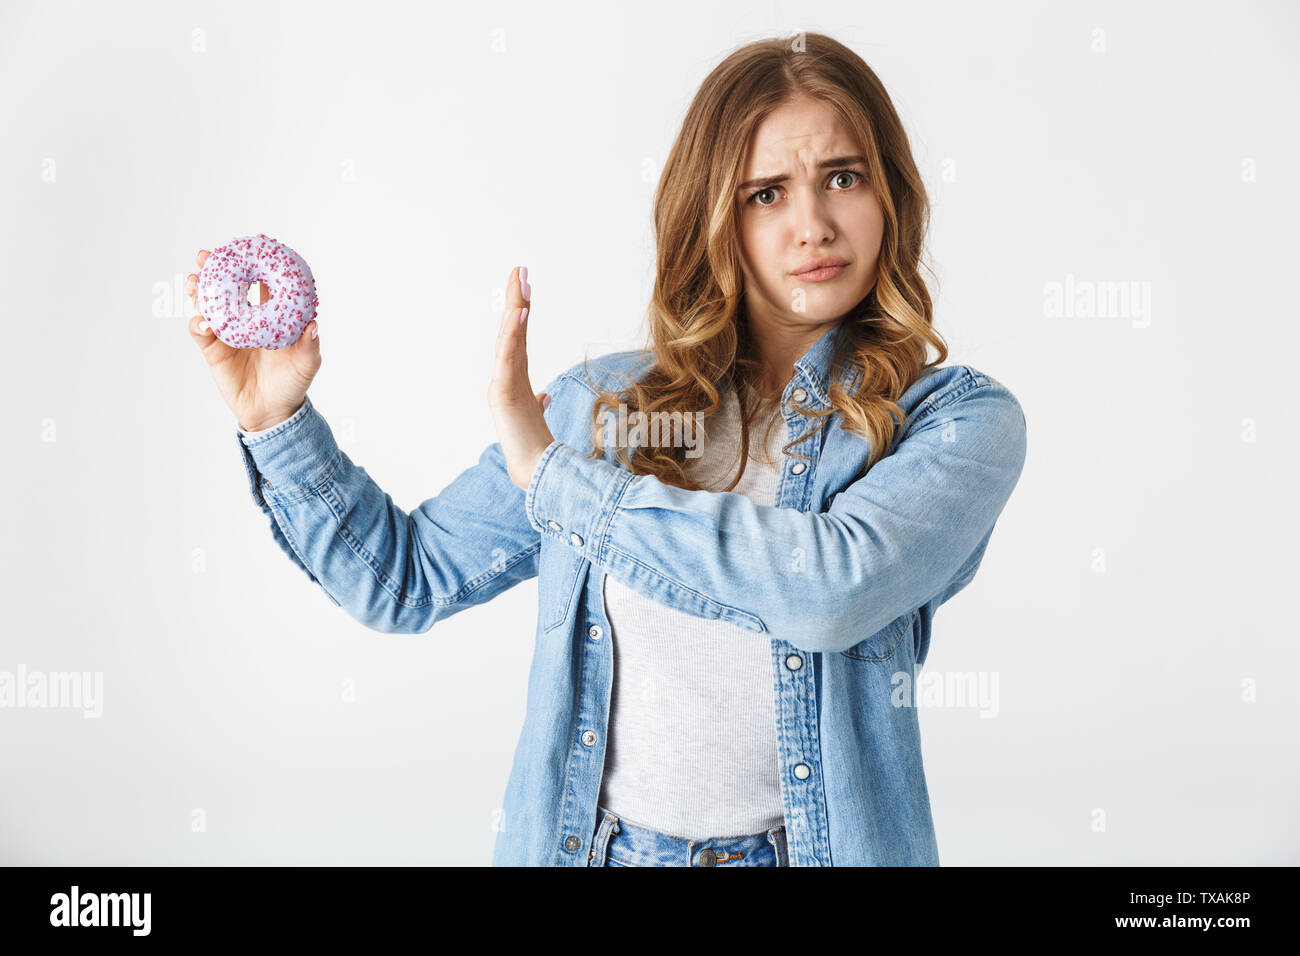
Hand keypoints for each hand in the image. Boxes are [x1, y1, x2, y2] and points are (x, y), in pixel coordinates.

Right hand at [185, 235, 321, 430]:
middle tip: (206, 256)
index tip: (254, 241)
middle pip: (226, 285)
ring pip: (207, 303)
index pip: (261, 280)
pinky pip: (200, 332)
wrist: (273, 411)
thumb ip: (310, 345)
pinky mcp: (213, 349)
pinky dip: (198, 324)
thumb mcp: (307, 364)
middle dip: (214, 267)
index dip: (256, 260)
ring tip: (194, 281)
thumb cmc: (293, 382)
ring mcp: (226, 331)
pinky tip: (203, 322)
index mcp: (269, 313)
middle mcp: (245, 317)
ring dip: (198, 290)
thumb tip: (313, 325)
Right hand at [489, 265, 554, 490]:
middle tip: (520, 270)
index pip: (518, 338)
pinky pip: (508, 359)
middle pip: (510, 331)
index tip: (524, 285)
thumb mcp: (538, 419)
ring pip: (508, 339)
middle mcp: (506, 377)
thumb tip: (543, 396)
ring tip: (520, 281)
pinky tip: (519, 315)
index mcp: (515, 379)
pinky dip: (512, 336)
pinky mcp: (504, 394)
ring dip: (514, 309)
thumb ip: (538, 403)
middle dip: (515, 300)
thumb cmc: (533, 447)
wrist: (534, 470)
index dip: (520, 312)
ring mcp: (502, 384)